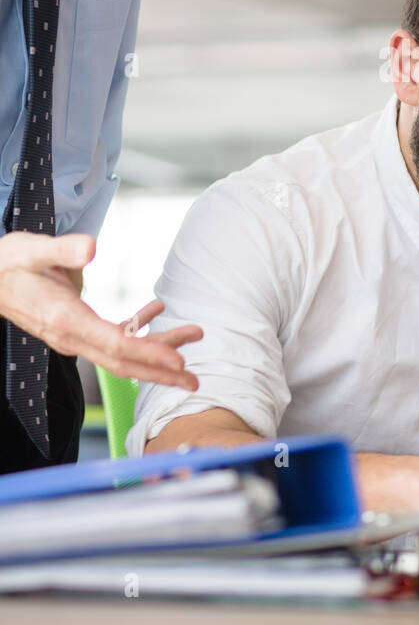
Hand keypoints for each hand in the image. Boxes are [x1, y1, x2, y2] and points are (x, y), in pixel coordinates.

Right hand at [0, 231, 200, 389]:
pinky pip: (113, 337)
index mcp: (65, 320)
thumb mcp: (31, 249)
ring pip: (122, 352)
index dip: (149, 354)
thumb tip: (92, 247)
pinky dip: (138, 328)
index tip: (178, 360)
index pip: (115, 344)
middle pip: (124, 360)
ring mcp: (74, 337)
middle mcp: (72, 336)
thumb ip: (62, 249)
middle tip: (194, 376)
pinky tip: (157, 309)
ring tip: (190, 339)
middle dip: (161, 370)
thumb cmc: (9, 262)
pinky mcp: (76, 329)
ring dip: (157, 350)